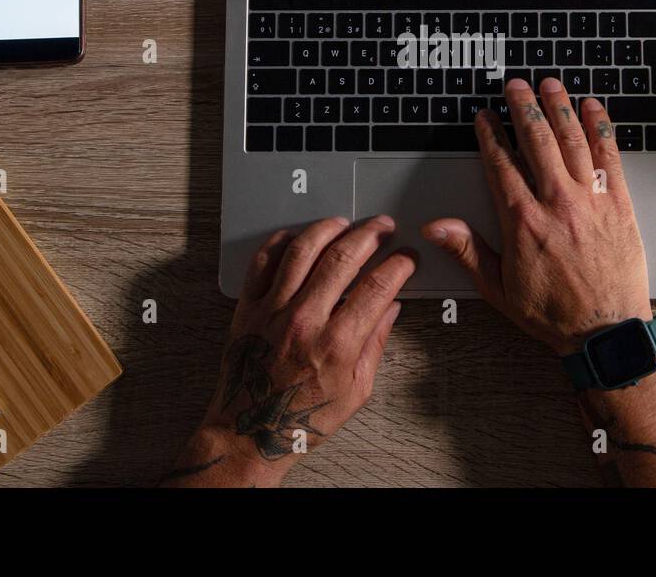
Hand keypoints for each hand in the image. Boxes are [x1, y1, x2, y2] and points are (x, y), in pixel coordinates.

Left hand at [165, 215, 414, 486]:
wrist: (248, 432)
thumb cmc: (302, 418)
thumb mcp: (356, 390)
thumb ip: (375, 344)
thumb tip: (391, 307)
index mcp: (337, 344)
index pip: (377, 287)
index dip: (399, 265)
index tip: (407, 258)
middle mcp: (304, 321)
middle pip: (343, 257)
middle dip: (371, 234)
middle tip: (383, 228)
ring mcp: (272, 310)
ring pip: (303, 249)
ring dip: (329, 229)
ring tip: (344, 224)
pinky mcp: (248, 307)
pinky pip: (264, 260)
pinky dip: (282, 241)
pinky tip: (300, 237)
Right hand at [422, 77, 650, 354]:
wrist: (606, 331)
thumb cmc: (553, 314)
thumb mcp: (499, 288)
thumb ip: (468, 250)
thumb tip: (436, 227)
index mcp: (523, 222)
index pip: (501, 164)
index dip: (490, 135)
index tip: (484, 117)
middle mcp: (557, 203)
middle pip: (537, 141)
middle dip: (523, 107)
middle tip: (515, 86)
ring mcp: (590, 200)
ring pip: (572, 140)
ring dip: (559, 108)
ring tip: (550, 85)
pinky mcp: (619, 204)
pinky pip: (610, 156)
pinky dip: (600, 128)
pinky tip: (593, 108)